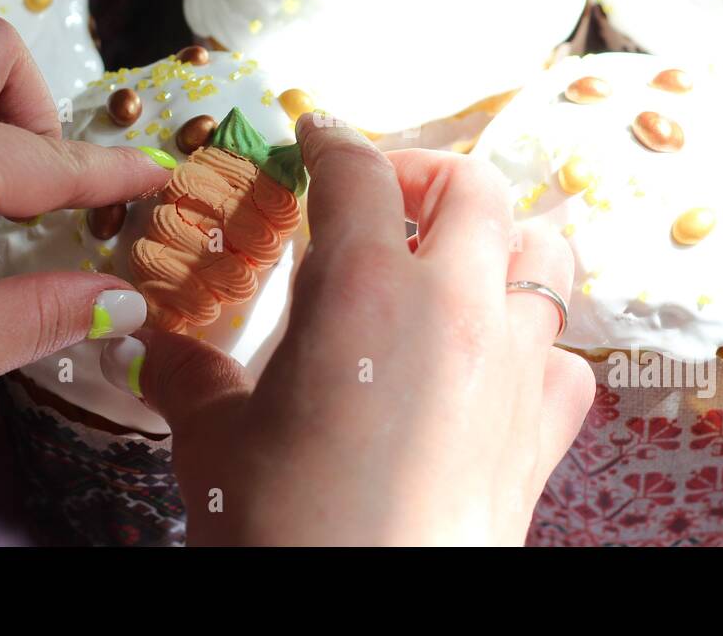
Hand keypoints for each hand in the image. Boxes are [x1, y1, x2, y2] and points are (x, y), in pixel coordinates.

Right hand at [102, 114, 593, 544]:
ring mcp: (516, 367)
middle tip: (382, 202)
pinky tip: (494, 367)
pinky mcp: (546, 431)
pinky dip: (536, 342)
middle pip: (474, 187)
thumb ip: (188, 374)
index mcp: (367, 290)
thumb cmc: (285, 531)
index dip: (331, 138)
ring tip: (451, 266)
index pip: (357, 171)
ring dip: (500, 243)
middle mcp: (457, 310)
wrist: (370, 620)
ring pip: (544, 257)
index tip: (315, 135)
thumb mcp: (215, 444)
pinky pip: (566, 355)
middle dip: (426, 175)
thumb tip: (156, 344)